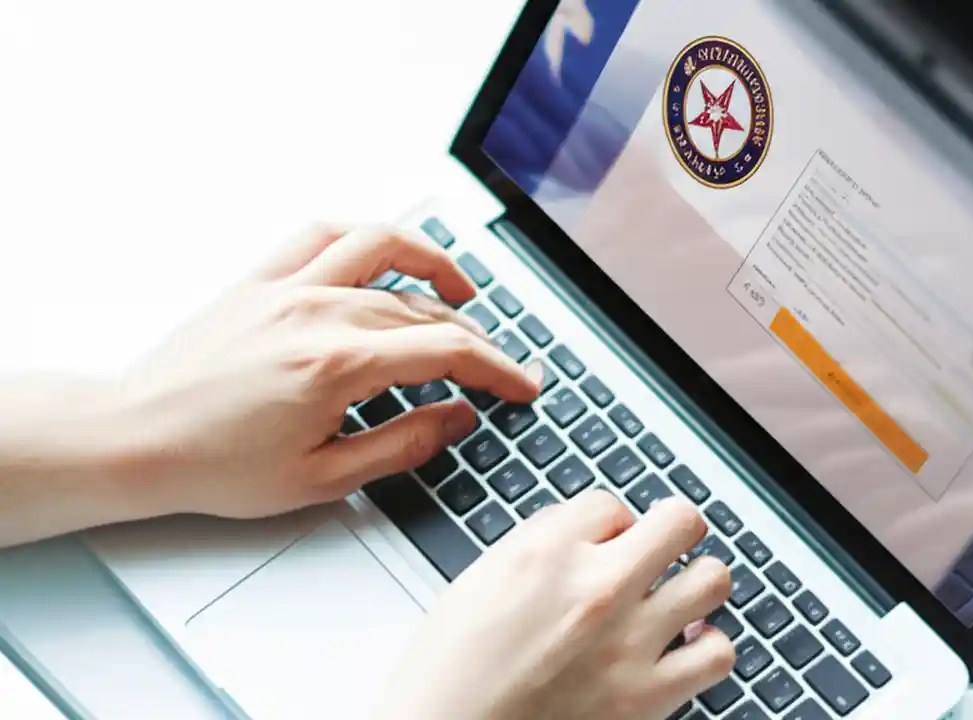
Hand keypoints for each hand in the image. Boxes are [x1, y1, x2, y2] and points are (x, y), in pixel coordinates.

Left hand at [113, 223, 541, 519]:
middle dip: (475, 338)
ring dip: (433, 261)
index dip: (498, 368)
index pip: (447, 350)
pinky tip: (384, 253)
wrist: (135, 439)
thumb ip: (402, 444)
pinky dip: (365, 236)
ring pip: (382, 249)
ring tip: (461, 290)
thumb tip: (455, 418)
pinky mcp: (260, 280)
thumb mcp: (321, 479)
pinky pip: (322, 233)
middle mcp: (317, 312)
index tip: (522, 385)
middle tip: (497, 367)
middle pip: (423, 308)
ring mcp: (287, 287)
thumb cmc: (214, 464)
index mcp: (338, 364)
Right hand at [379, 492, 734, 719]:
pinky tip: (685, 647)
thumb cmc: (452, 671)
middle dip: (672, 530)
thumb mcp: (482, 578)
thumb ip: (543, 544)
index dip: (609, 524)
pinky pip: (718, 654)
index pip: (612, 503)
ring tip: (679, 596)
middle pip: (680, 520)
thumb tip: (593, 528)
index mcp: (546, 554)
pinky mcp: (647, 698)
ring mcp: (628, 644)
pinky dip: (708, 647)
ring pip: (713, 579)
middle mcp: (595, 590)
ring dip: (697, 583)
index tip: (603, 544)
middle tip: (661, 548)